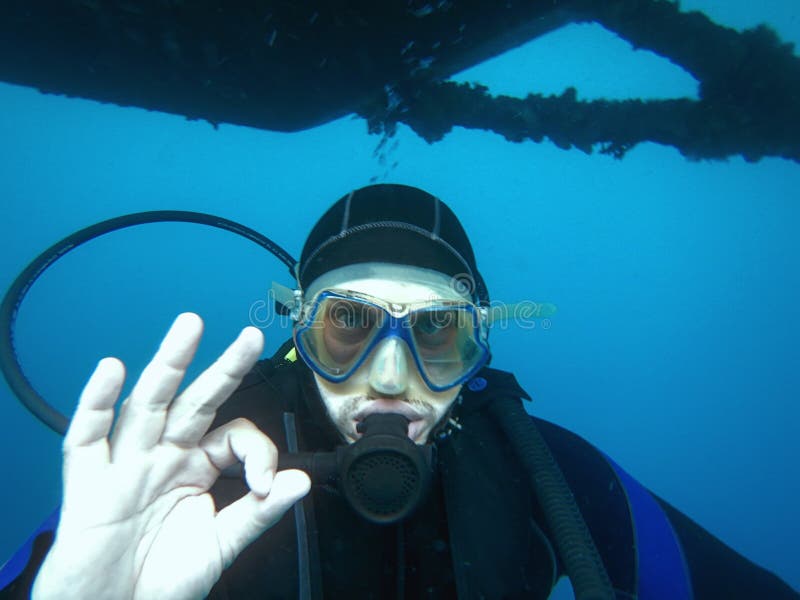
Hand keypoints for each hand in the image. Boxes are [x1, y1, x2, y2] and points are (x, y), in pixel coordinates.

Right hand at [33, 313, 310, 599]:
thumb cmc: (159, 582)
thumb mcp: (219, 545)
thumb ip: (257, 513)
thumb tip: (301, 481)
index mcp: (194, 468)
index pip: (231, 435)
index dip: (255, 450)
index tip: (263, 482)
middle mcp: (161, 457)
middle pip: (192, 402)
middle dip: (221, 368)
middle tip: (251, 336)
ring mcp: (124, 466)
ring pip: (146, 405)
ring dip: (168, 365)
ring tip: (190, 327)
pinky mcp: (87, 486)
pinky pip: (86, 439)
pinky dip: (95, 405)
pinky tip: (111, 371)